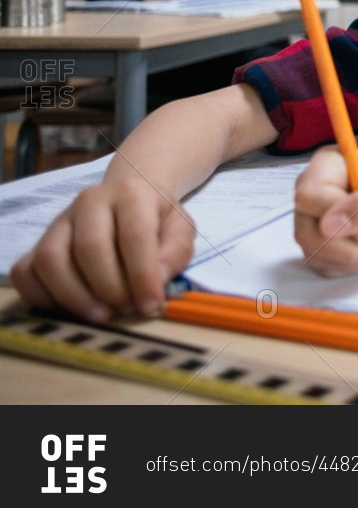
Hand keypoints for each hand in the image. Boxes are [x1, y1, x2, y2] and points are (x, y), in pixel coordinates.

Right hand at [9, 174, 196, 320]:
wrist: (129, 192)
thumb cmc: (157, 216)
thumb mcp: (181, 227)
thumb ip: (175, 252)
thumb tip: (158, 280)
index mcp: (131, 194)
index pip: (134, 235)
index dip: (142, 275)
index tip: (151, 305)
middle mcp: (90, 201)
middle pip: (89, 247)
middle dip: (110, 288)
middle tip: (127, 309)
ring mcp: (59, 221)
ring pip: (50, 259)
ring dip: (75, 296)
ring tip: (101, 315)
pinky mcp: (38, 240)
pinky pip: (25, 271)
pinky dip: (41, 296)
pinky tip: (69, 309)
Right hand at [293, 149, 357, 275]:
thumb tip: (328, 225)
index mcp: (329, 166)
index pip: (309, 196)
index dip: (336, 217)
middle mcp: (316, 193)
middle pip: (306, 230)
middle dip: (347, 244)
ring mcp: (316, 220)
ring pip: (313, 251)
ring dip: (351, 256)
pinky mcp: (323, 244)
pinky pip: (323, 265)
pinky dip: (350, 265)